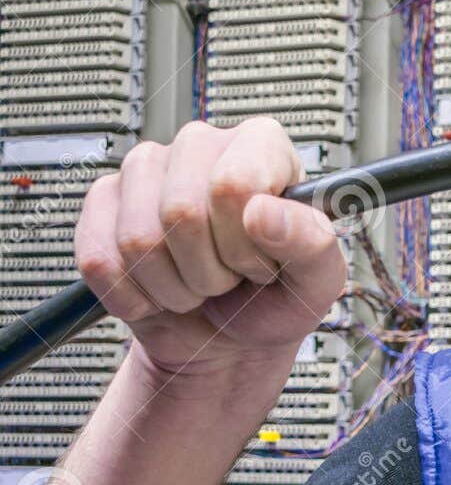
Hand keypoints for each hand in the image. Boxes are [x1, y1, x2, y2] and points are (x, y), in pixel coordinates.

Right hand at [74, 118, 343, 382]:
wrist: (227, 340)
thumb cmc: (276, 299)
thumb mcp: (317, 281)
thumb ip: (312, 244)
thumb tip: (263, 212)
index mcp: (262, 144)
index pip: (233, 184)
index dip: (244, 244)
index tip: (263, 263)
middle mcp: (200, 144)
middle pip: (180, 212)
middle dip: (209, 271)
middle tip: (230, 279)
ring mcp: (145, 169)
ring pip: (137, 239)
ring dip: (173, 288)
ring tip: (201, 285)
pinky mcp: (103, 203)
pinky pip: (99, 261)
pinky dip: (135, 297)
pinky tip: (161, 292)